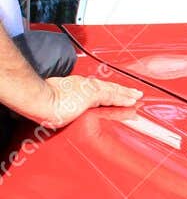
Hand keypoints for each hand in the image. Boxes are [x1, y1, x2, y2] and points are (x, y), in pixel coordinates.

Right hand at [15, 75, 142, 127]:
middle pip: (107, 87)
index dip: (108, 91)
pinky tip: (132, 101)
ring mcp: (87, 89)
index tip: (116, 93)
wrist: (37, 100)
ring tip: (137, 97)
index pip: (96, 88)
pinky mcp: (91, 94)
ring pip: (112, 91)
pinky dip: (123, 99)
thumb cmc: (40, 103)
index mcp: (74, 86)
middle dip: (120, 91)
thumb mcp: (54, 101)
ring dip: (126, 94)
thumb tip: (59, 113)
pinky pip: (112, 97)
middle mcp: (82, 85)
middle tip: (134, 93)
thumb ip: (62, 104)